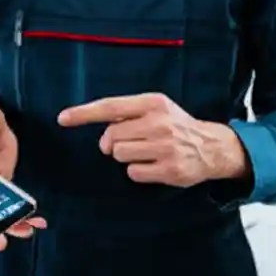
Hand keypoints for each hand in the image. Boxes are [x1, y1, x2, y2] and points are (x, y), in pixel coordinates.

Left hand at [58, 93, 251, 188]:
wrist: (212, 147)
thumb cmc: (176, 126)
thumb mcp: (156, 108)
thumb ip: (128, 114)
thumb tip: (102, 135)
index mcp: (153, 102)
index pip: (110, 106)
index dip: (84, 113)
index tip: (62, 118)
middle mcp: (159, 122)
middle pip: (111, 137)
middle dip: (113, 143)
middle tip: (132, 142)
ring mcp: (165, 146)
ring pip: (119, 155)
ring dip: (126, 157)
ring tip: (146, 152)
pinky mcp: (169, 169)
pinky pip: (133, 173)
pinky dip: (137, 171)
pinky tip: (153, 165)